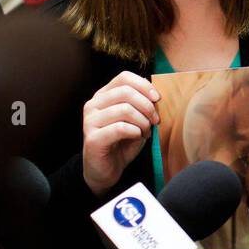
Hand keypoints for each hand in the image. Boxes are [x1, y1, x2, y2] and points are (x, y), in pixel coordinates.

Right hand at [82, 71, 158, 193]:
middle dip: (147, 106)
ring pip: (124, 109)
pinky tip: (138, 137)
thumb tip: (154, 95)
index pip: (124, 77)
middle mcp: (93, 105)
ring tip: (146, 132)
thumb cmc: (122, 142)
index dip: (144, 85)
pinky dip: (135, 131)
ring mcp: (90, 121)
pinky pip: (120, 128)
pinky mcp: (92, 138)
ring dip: (143, 121)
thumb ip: (141, 105)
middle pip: (126, 92)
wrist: (106, 170)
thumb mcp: (136, 119)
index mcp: (103, 96)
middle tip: (155, 121)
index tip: (157, 99)